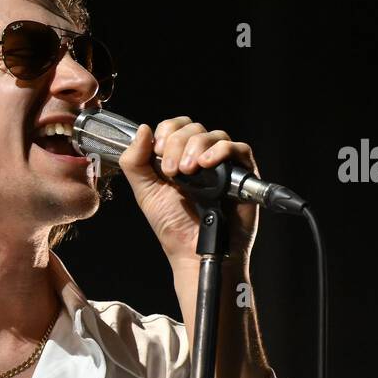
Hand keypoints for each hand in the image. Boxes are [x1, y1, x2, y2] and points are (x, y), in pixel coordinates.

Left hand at [116, 116, 259, 268]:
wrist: (193, 251)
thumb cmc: (173, 226)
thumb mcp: (145, 192)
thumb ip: (135, 162)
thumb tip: (143, 129)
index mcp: (176, 157)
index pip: (174, 126)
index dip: (166, 132)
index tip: (157, 152)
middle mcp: (200, 157)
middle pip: (193, 127)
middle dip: (177, 143)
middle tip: (171, 171)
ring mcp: (222, 164)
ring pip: (215, 134)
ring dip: (196, 147)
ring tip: (187, 172)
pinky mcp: (242, 174)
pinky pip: (239, 148)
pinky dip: (221, 151)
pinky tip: (207, 165)